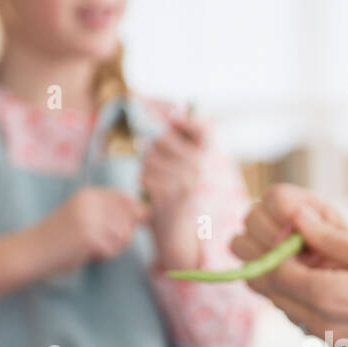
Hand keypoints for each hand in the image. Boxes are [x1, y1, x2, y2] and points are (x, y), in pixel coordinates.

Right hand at [32, 186, 150, 278]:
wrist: (30, 252)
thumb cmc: (60, 239)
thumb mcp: (84, 216)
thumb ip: (110, 213)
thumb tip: (146, 213)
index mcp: (89, 193)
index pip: (128, 199)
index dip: (131, 216)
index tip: (116, 229)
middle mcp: (90, 201)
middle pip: (130, 219)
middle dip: (123, 235)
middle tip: (102, 243)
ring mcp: (89, 218)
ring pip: (124, 235)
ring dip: (113, 247)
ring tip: (91, 248)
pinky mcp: (88, 236)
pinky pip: (112, 249)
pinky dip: (102, 256)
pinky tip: (85, 254)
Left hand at [143, 111, 209, 270]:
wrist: (177, 235)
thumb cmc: (174, 198)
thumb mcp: (182, 170)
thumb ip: (179, 144)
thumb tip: (173, 111)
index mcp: (205, 159)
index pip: (202, 129)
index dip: (186, 120)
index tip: (171, 118)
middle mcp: (199, 167)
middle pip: (162, 141)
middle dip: (151, 153)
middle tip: (155, 169)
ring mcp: (187, 181)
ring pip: (150, 159)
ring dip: (144, 171)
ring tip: (154, 184)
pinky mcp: (173, 195)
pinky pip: (146, 177)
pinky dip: (143, 185)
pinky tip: (151, 194)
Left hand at [231, 184, 347, 346]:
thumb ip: (331, 239)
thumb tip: (297, 218)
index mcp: (330, 297)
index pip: (276, 272)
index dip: (263, 248)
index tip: (258, 227)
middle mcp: (325, 325)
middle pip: (275, 295)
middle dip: (265, 266)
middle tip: (263, 238)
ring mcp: (334, 341)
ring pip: (290, 310)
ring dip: (283, 283)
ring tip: (289, 252)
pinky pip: (309, 321)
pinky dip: (303, 298)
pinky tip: (316, 277)